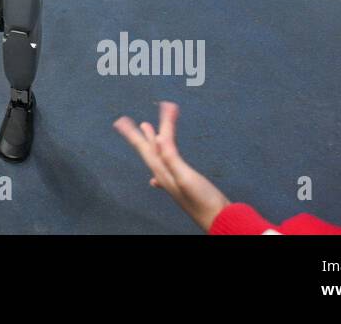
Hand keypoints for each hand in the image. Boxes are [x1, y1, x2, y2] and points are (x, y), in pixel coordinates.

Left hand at [114, 102, 230, 231]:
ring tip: (146, 126)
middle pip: (150, 148)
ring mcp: (173, 178)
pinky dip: (165, 153)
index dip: (135, 133)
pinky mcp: (183, 180)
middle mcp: (164, 174)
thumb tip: (158, 139)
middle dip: (143, 132)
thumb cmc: (203, 202)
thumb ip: (171, 158)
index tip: (122, 121)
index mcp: (162, 172)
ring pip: (160, 153)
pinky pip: (169, 160)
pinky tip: (160, 159)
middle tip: (126, 120)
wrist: (218, 220)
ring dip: (155, 137)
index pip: (145, 148)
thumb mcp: (185, 177)